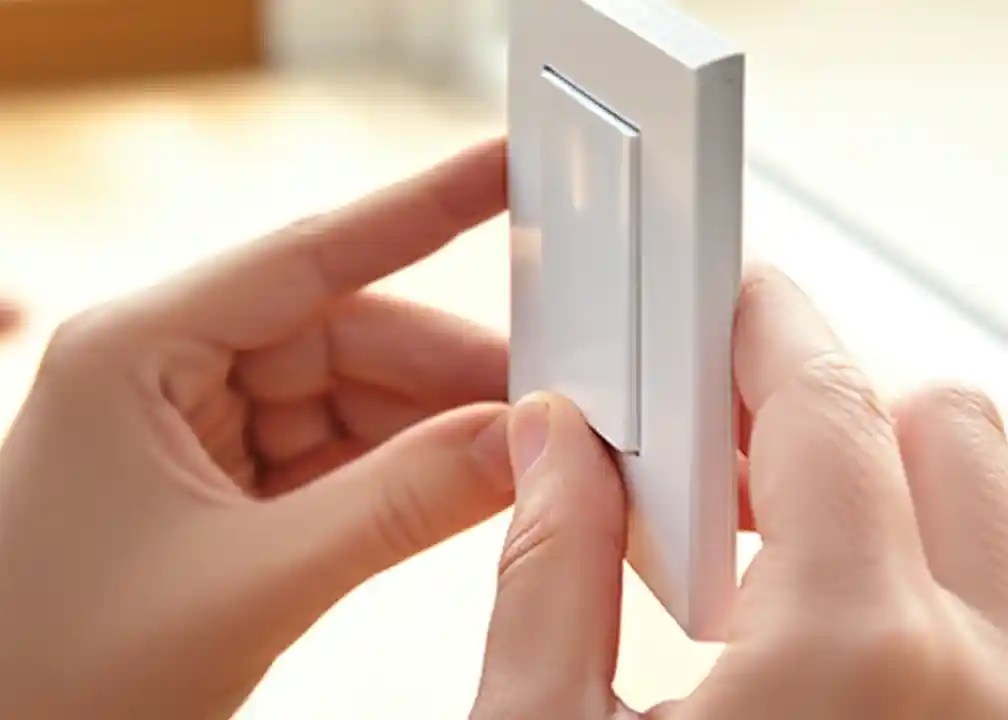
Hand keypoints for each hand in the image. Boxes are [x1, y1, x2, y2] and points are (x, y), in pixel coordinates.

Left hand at [0, 141, 515, 718]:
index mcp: (134, 348)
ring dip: (418, 425)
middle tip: (546, 395)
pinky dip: (380, 471)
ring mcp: (175, 425)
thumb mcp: (254, 580)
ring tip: (512, 450)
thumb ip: (400, 503)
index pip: (307, 256)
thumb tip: (518, 444)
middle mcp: (153, 367)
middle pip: (332, 334)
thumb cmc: (59, 671)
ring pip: (331, 397)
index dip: (418, 212)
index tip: (500, 174)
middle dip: (439, 368)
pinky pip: (312, 455)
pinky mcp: (197, 484)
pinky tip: (449, 482)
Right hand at [472, 267, 1007, 718]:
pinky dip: (920, 563)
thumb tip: (554, 447)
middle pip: (944, 429)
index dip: (760, 327)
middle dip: (828, 404)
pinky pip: (992, 598)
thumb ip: (547, 574)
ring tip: (763, 537)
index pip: (827, 405)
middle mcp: (976, 680)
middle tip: (717, 442)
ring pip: (989, 507)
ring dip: (886, 482)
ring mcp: (999, 712)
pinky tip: (815, 611)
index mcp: (855, 655)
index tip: (721, 305)